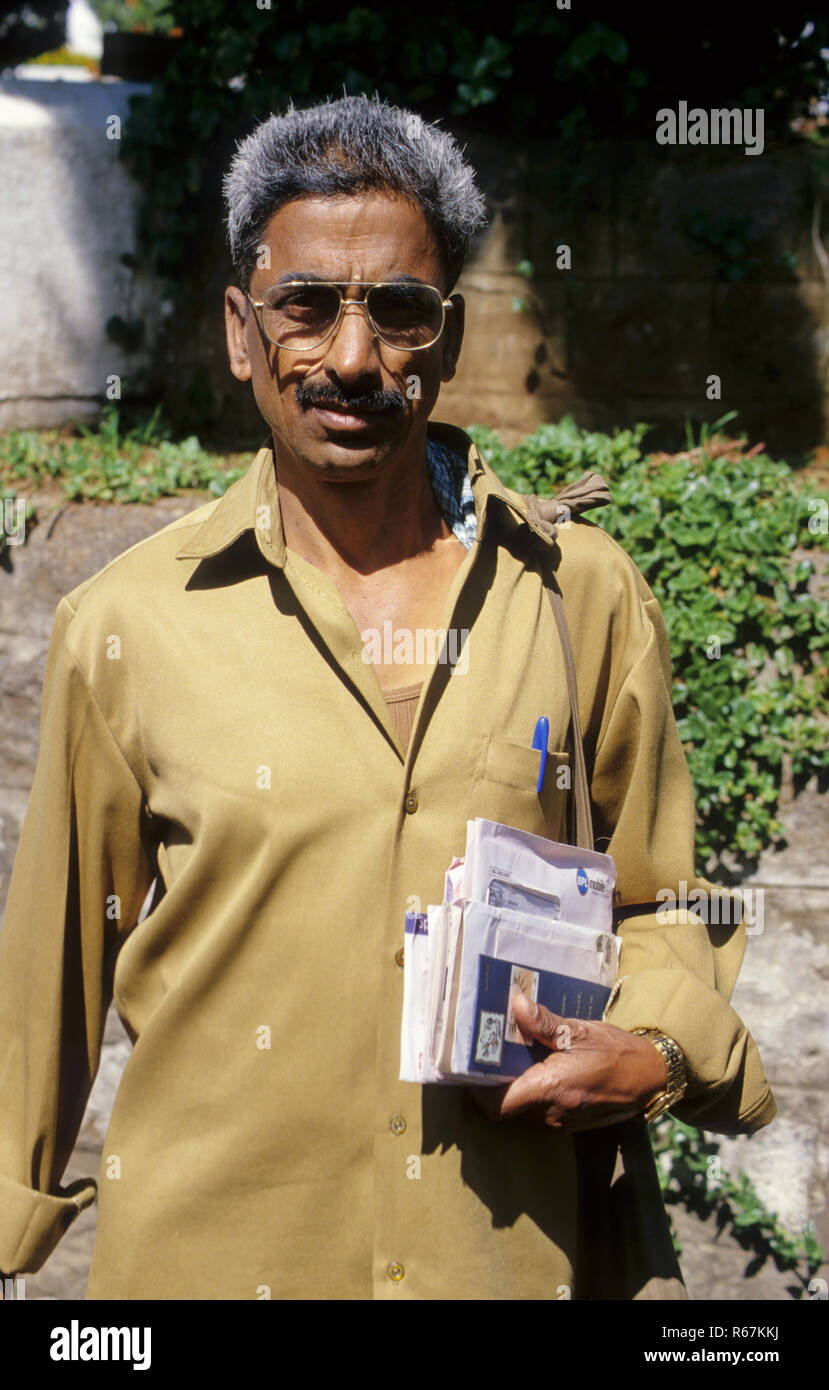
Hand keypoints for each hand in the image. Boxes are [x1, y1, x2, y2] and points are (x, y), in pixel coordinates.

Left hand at [472, 991, 667, 1131]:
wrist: (651, 1078)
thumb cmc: (617, 1053)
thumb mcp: (580, 1031)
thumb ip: (544, 1022)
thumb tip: (515, 1003)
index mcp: (551, 1089)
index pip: (495, 1103)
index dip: (476, 1088)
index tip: (470, 1064)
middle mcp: (550, 1113)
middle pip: (502, 1108)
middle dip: (491, 1084)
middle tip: (487, 1054)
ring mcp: (558, 1123)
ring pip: (517, 1112)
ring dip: (510, 1089)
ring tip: (510, 1057)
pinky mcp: (566, 1124)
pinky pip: (535, 1113)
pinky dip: (528, 1095)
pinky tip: (534, 1069)